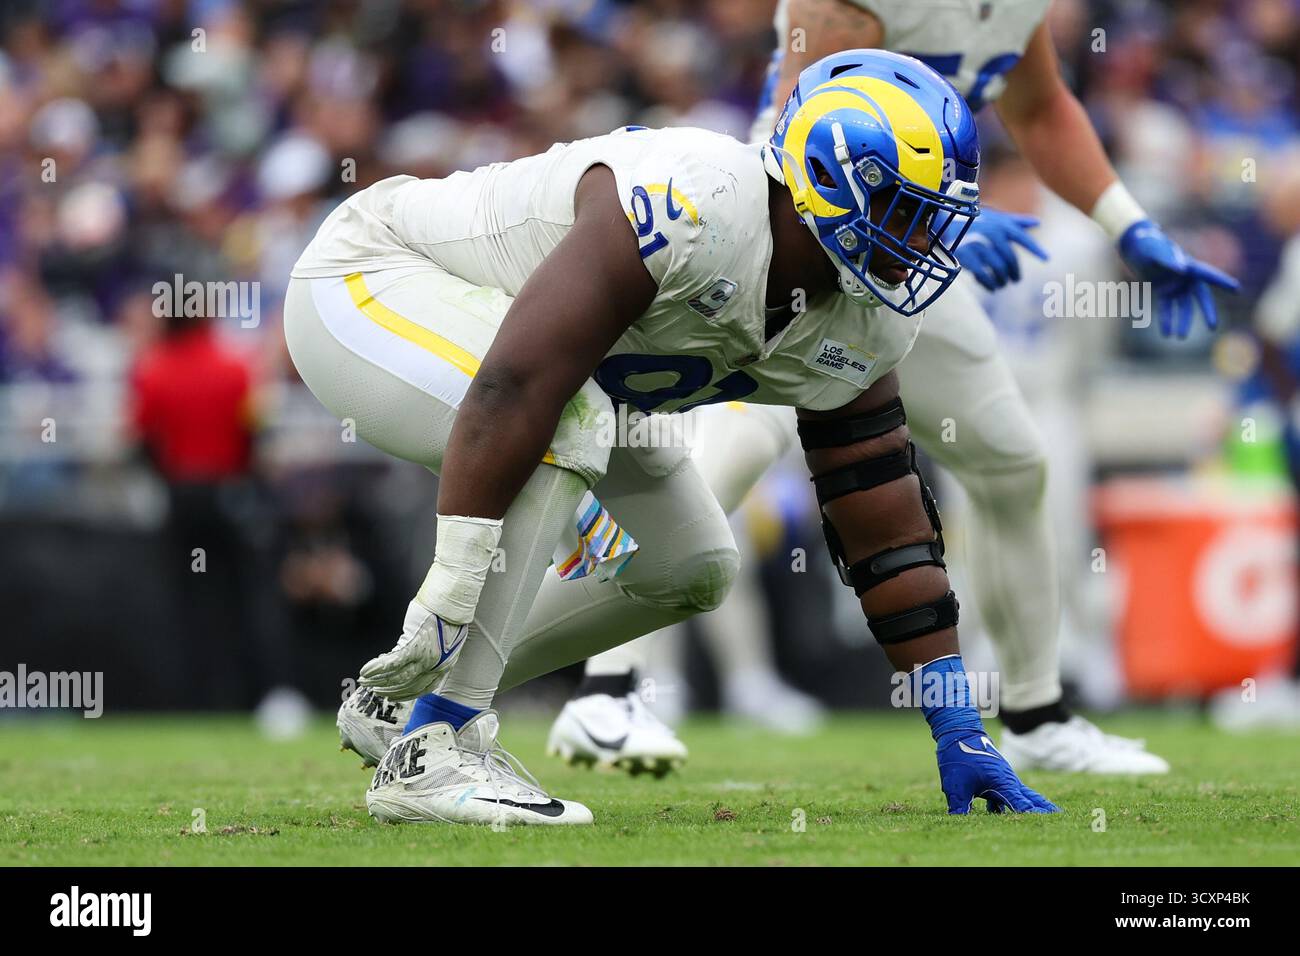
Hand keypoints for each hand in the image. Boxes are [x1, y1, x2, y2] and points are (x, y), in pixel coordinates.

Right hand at [359, 610, 468, 699]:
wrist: (452, 603)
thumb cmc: (448, 616)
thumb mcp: (447, 640)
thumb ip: (433, 651)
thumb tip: (415, 655)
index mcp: (445, 665)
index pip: (424, 688)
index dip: (406, 694)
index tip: (393, 696)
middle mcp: (436, 666)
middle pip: (408, 685)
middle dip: (389, 690)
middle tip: (375, 691)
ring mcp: (425, 658)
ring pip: (397, 677)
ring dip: (378, 681)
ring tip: (365, 681)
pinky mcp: (414, 646)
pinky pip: (391, 663)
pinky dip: (376, 669)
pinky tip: (365, 671)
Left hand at [936, 731, 1058, 814]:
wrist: (959, 732)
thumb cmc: (959, 756)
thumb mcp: (955, 785)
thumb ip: (960, 805)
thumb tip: (957, 819)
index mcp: (1002, 783)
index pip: (1020, 804)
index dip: (1031, 813)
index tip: (1044, 821)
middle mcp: (1007, 781)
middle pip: (1030, 798)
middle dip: (1043, 808)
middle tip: (1060, 817)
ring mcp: (1003, 778)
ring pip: (1021, 795)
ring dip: (1030, 804)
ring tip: (1042, 816)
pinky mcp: (995, 777)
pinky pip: (1006, 794)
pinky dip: (1008, 803)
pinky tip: (1000, 813)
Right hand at [954, 208, 1048, 290]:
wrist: (945, 224)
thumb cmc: (973, 221)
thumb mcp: (995, 218)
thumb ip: (1016, 221)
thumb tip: (1038, 222)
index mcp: (1001, 225)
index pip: (1023, 239)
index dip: (1035, 249)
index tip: (1047, 259)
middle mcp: (992, 234)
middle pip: (1010, 258)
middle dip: (1014, 271)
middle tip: (1015, 280)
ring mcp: (979, 245)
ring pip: (998, 268)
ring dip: (1002, 279)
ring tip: (1002, 284)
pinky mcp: (966, 256)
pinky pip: (983, 274)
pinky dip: (989, 283)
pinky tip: (992, 288)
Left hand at [1118, 219, 1238, 337]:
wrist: (1133, 246)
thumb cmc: (1147, 244)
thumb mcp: (1156, 250)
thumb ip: (1168, 259)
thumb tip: (1181, 269)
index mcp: (1189, 265)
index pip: (1209, 275)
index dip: (1222, 282)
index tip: (1237, 290)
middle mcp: (1185, 278)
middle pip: (1200, 297)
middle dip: (1206, 311)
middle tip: (1212, 327)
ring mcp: (1175, 286)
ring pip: (1182, 307)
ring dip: (1181, 321)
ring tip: (1179, 337)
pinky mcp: (1162, 292)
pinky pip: (1166, 308)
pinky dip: (1165, 320)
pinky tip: (1165, 333)